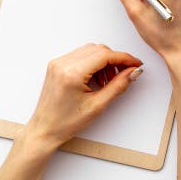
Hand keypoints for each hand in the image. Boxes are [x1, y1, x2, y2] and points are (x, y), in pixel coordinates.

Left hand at [25, 44, 142, 149]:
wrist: (44, 130)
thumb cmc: (65, 122)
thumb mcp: (97, 105)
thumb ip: (118, 85)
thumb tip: (133, 72)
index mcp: (71, 74)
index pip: (105, 55)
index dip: (124, 58)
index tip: (135, 64)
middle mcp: (62, 64)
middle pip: (98, 49)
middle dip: (115, 59)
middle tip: (125, 73)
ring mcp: (58, 63)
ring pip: (90, 50)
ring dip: (105, 60)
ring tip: (110, 79)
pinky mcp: (57, 65)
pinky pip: (81, 55)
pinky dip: (94, 62)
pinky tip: (98, 77)